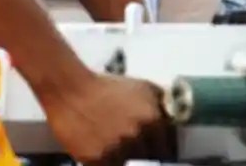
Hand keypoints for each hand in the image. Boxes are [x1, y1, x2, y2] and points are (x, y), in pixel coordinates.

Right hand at [38, 71, 175, 164]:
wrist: (71, 91)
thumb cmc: (107, 87)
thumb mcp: (143, 88)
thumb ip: (162, 104)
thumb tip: (174, 119)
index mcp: (153, 120)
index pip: (169, 148)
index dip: (165, 151)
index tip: (161, 153)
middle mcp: (137, 137)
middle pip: (151, 159)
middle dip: (147, 156)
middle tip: (140, 151)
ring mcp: (116, 150)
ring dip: (129, 160)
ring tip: (123, 152)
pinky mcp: (95, 160)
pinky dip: (110, 164)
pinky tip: (107, 156)